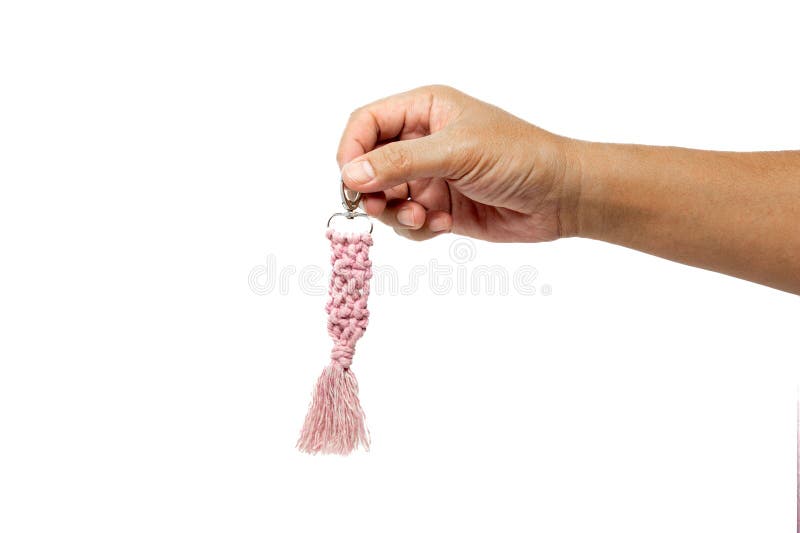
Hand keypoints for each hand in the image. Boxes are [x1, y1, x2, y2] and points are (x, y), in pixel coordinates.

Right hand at [338, 85, 578, 241]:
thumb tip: (350, 175)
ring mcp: (430, 176)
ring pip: (385, 198)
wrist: (561, 197)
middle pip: (369, 165)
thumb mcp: (457, 152)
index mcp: (424, 110)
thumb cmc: (519, 157)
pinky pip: (408, 222)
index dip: (351, 150)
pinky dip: (418, 228)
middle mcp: (422, 141)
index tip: (350, 180)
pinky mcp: (439, 207)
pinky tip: (445, 224)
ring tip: (422, 218)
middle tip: (380, 208)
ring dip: (396, 213)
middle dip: (372, 190)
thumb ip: (401, 162)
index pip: (367, 123)